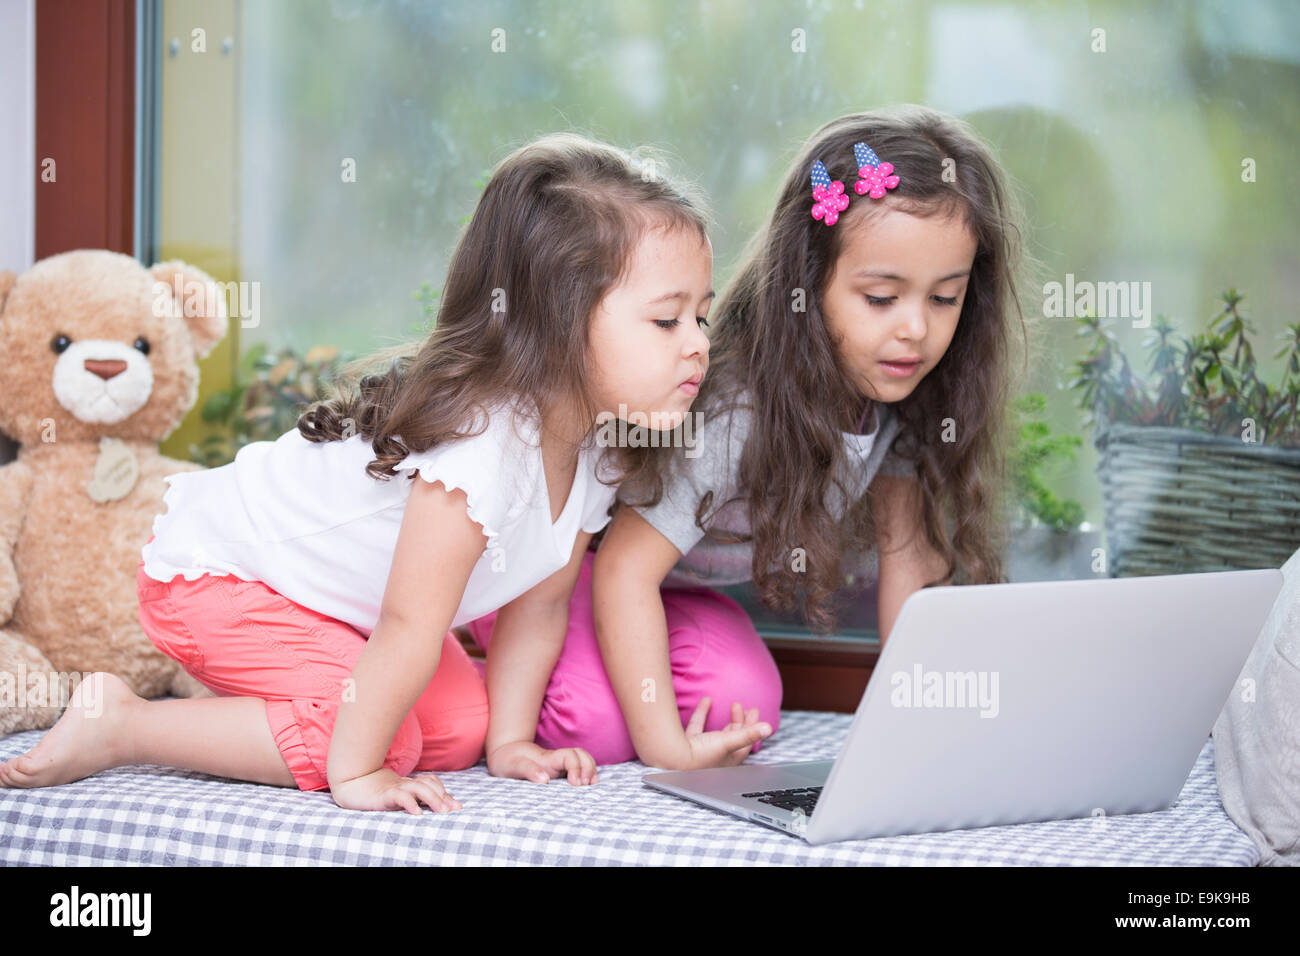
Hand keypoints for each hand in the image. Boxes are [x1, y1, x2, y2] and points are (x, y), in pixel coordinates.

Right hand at [329, 766, 461, 813]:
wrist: (352, 784)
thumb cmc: (377, 792)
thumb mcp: (398, 796)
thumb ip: (413, 799)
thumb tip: (435, 808)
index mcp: (409, 783)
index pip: (432, 783)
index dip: (445, 793)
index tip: (457, 807)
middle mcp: (405, 783)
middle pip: (429, 785)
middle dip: (443, 797)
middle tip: (453, 810)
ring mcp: (395, 788)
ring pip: (419, 788)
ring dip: (433, 799)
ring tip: (442, 812)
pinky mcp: (385, 795)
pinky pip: (400, 797)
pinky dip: (411, 804)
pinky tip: (417, 813)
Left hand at [487, 740, 597, 785]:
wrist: (505, 755)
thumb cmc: (509, 760)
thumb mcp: (513, 765)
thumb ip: (528, 770)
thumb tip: (545, 779)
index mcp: (548, 758)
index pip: (570, 756)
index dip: (577, 768)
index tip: (575, 784)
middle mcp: (557, 760)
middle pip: (581, 755)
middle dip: (589, 768)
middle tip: (587, 786)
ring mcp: (560, 766)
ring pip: (583, 760)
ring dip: (591, 770)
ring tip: (592, 786)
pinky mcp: (560, 773)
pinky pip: (579, 770)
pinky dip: (588, 775)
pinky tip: (589, 787)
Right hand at [683, 697, 771, 768]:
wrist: (670, 758)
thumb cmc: (700, 756)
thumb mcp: (728, 742)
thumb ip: (748, 734)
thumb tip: (769, 728)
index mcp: (729, 760)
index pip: (745, 742)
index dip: (752, 727)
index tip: (755, 711)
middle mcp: (717, 757)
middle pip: (733, 737)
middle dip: (740, 721)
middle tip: (744, 706)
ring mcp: (702, 751)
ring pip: (718, 733)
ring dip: (725, 719)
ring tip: (732, 703)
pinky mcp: (688, 743)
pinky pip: (698, 726)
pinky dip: (703, 714)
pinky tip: (707, 701)